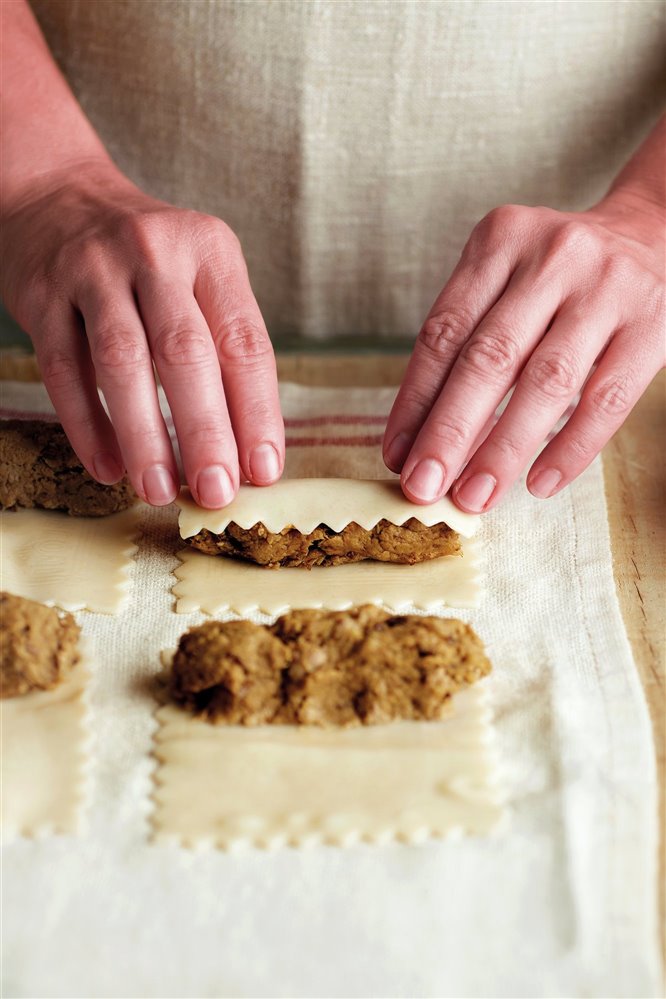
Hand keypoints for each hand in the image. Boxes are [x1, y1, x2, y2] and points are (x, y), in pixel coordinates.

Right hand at [1, 161, 283, 507]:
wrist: (59, 198)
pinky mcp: (43, 294)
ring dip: (144, 435)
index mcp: (210, 250)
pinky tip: (108, 469)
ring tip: (160, 490)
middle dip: (205, 430)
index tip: (264, 470)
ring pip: (121, 361)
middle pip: (185, 351)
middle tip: (216, 492)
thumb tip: (247, 451)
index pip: (243, 340)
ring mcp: (93, 269)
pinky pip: (65, 369)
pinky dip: (87, 425)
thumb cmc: (150, 262)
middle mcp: (154, 252)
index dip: (258, 411)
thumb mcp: (200, 277)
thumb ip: (224, 349)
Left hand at [383, 191, 664, 510]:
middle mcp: (551, 258)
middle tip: (423, 487)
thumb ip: (468, 342)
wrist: (652, 233)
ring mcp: (606, 289)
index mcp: (500, 242)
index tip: (396, 455)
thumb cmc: (559, 276)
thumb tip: (423, 439)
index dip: (414, 400)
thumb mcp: (507, 280)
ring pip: (546, 381)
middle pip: (490, 357)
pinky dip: (570, 447)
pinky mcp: (651, 325)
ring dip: (503, 449)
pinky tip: (539, 483)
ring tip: (475, 495)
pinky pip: (606, 399)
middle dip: (449, 432)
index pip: (444, 331)